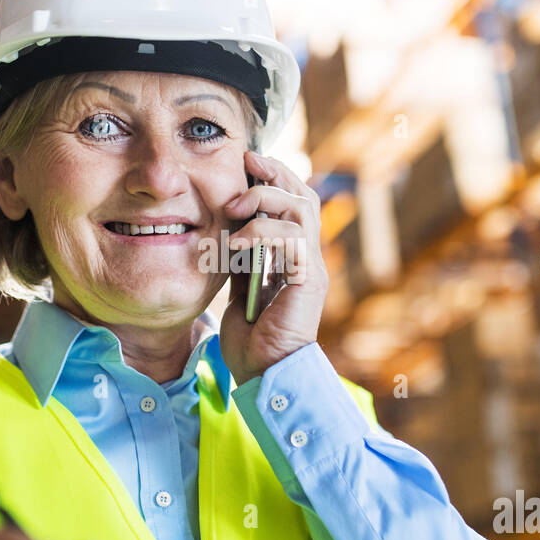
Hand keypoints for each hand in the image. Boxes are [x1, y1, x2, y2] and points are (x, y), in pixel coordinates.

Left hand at [219, 149, 328, 384]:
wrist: (267, 377)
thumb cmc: (253, 344)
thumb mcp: (240, 292)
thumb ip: (242, 262)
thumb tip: (228, 232)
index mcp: (293, 258)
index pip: (292, 203)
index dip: (273, 178)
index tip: (245, 163)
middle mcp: (307, 258)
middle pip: (304, 195)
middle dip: (274, 172)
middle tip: (245, 162)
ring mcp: (311, 267)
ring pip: (301, 208)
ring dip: (265, 199)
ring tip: (234, 207)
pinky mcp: (307, 279)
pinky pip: (292, 238)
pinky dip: (261, 231)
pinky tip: (234, 243)